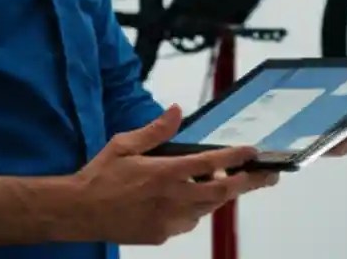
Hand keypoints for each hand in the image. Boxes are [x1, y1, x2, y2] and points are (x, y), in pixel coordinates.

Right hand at [70, 104, 279, 245]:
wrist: (80, 211)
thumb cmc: (100, 175)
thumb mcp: (124, 144)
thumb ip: (155, 130)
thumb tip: (176, 111)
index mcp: (165, 172)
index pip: (211, 164)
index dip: (236, 157)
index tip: (253, 152)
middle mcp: (173, 198)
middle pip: (222, 192)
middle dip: (247, 183)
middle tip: (266, 176)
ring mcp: (170, 220)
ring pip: (207, 209)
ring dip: (218, 196)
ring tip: (224, 184)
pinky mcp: (163, 234)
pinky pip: (189, 221)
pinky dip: (195, 209)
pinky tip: (186, 199)